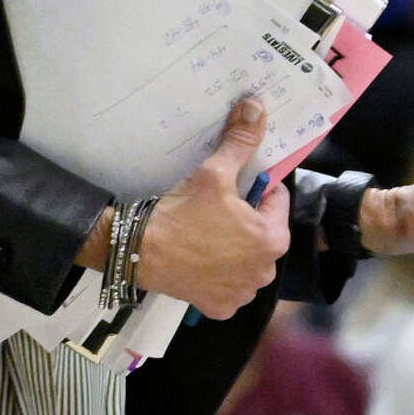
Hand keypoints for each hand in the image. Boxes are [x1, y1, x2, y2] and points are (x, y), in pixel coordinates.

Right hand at [135, 99, 291, 318]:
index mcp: (273, 239)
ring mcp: (242, 293)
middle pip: (262, 232)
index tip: (230, 188)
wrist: (138, 251)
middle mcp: (265, 271)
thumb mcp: (214, 173)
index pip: (276, 201)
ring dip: (233, 249)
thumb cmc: (182, 212)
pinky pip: (226, 286)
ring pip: (245, 260)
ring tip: (204, 234)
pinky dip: (216, 275)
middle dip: (245, 220)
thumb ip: (241, 142)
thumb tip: (257, 106)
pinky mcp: (220, 308)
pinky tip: (199, 261)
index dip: (254, 189)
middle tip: (214, 211)